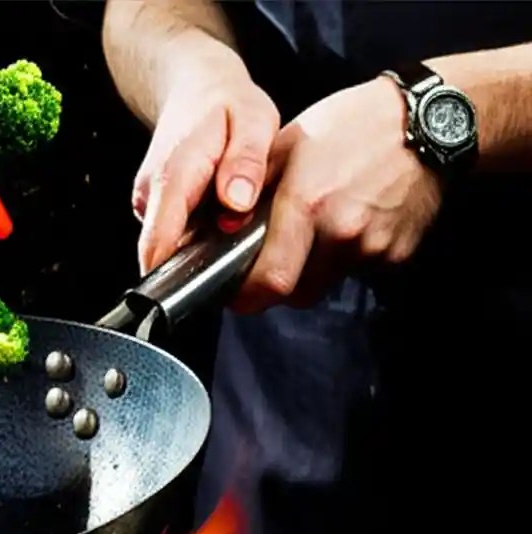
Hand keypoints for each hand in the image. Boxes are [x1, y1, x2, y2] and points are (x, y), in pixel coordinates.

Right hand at [135, 64, 279, 273]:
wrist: (195, 87)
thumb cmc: (226, 103)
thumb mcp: (252, 119)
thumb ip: (246, 160)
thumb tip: (237, 203)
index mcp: (173, 176)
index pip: (159, 244)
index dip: (180, 278)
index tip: (216, 290)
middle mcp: (150, 195)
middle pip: (164, 256)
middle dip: (203, 268)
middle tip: (249, 259)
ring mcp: (149, 204)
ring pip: (173, 249)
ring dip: (205, 252)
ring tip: (240, 231)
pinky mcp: (155, 209)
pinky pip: (177, 237)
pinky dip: (203, 238)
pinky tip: (227, 219)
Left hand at [234, 77, 442, 311]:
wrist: (430, 121)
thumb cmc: (352, 125)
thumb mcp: (288, 144)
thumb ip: (253, 190)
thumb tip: (221, 227)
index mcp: (306, 203)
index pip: (270, 280)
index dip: (247, 295)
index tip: (234, 292)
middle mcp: (341, 231)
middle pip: (295, 293)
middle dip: (275, 286)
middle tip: (266, 266)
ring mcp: (373, 246)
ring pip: (324, 284)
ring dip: (309, 271)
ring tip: (312, 233)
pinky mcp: (398, 254)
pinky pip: (356, 271)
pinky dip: (344, 259)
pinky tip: (349, 224)